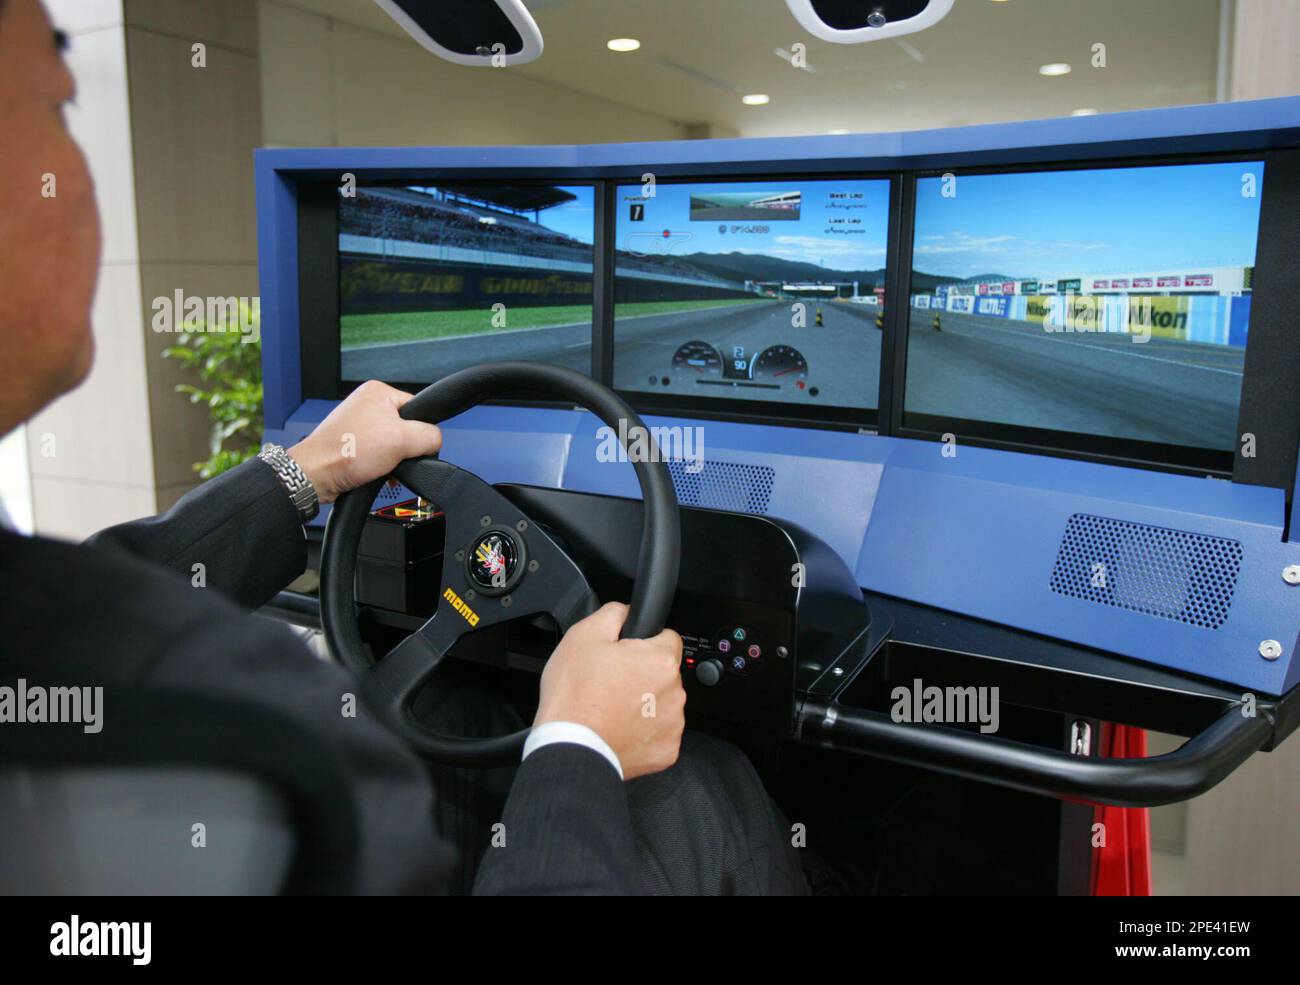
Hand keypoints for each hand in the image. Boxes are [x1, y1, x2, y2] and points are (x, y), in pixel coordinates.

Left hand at [287, 380, 440, 503]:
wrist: (315, 476)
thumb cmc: (344, 452)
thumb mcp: (400, 440)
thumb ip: (429, 436)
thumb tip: (435, 441)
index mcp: (379, 391)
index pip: (419, 409)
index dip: (419, 431)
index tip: (408, 446)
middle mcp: (368, 404)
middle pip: (408, 428)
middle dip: (405, 450)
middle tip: (392, 458)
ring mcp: (360, 424)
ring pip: (396, 444)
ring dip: (394, 460)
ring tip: (381, 467)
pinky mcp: (355, 443)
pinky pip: (382, 453)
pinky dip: (383, 466)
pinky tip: (377, 472)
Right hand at [534, 602, 685, 779]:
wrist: (570, 747)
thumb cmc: (575, 695)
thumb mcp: (583, 635)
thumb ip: (613, 613)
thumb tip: (626, 610)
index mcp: (660, 660)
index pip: (667, 638)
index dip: (644, 642)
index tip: (627, 654)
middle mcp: (674, 692)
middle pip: (664, 673)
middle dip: (643, 674)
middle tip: (612, 682)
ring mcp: (673, 724)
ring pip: (662, 703)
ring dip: (645, 703)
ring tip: (612, 708)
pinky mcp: (666, 751)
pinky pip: (659, 733)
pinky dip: (644, 732)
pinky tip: (620, 728)